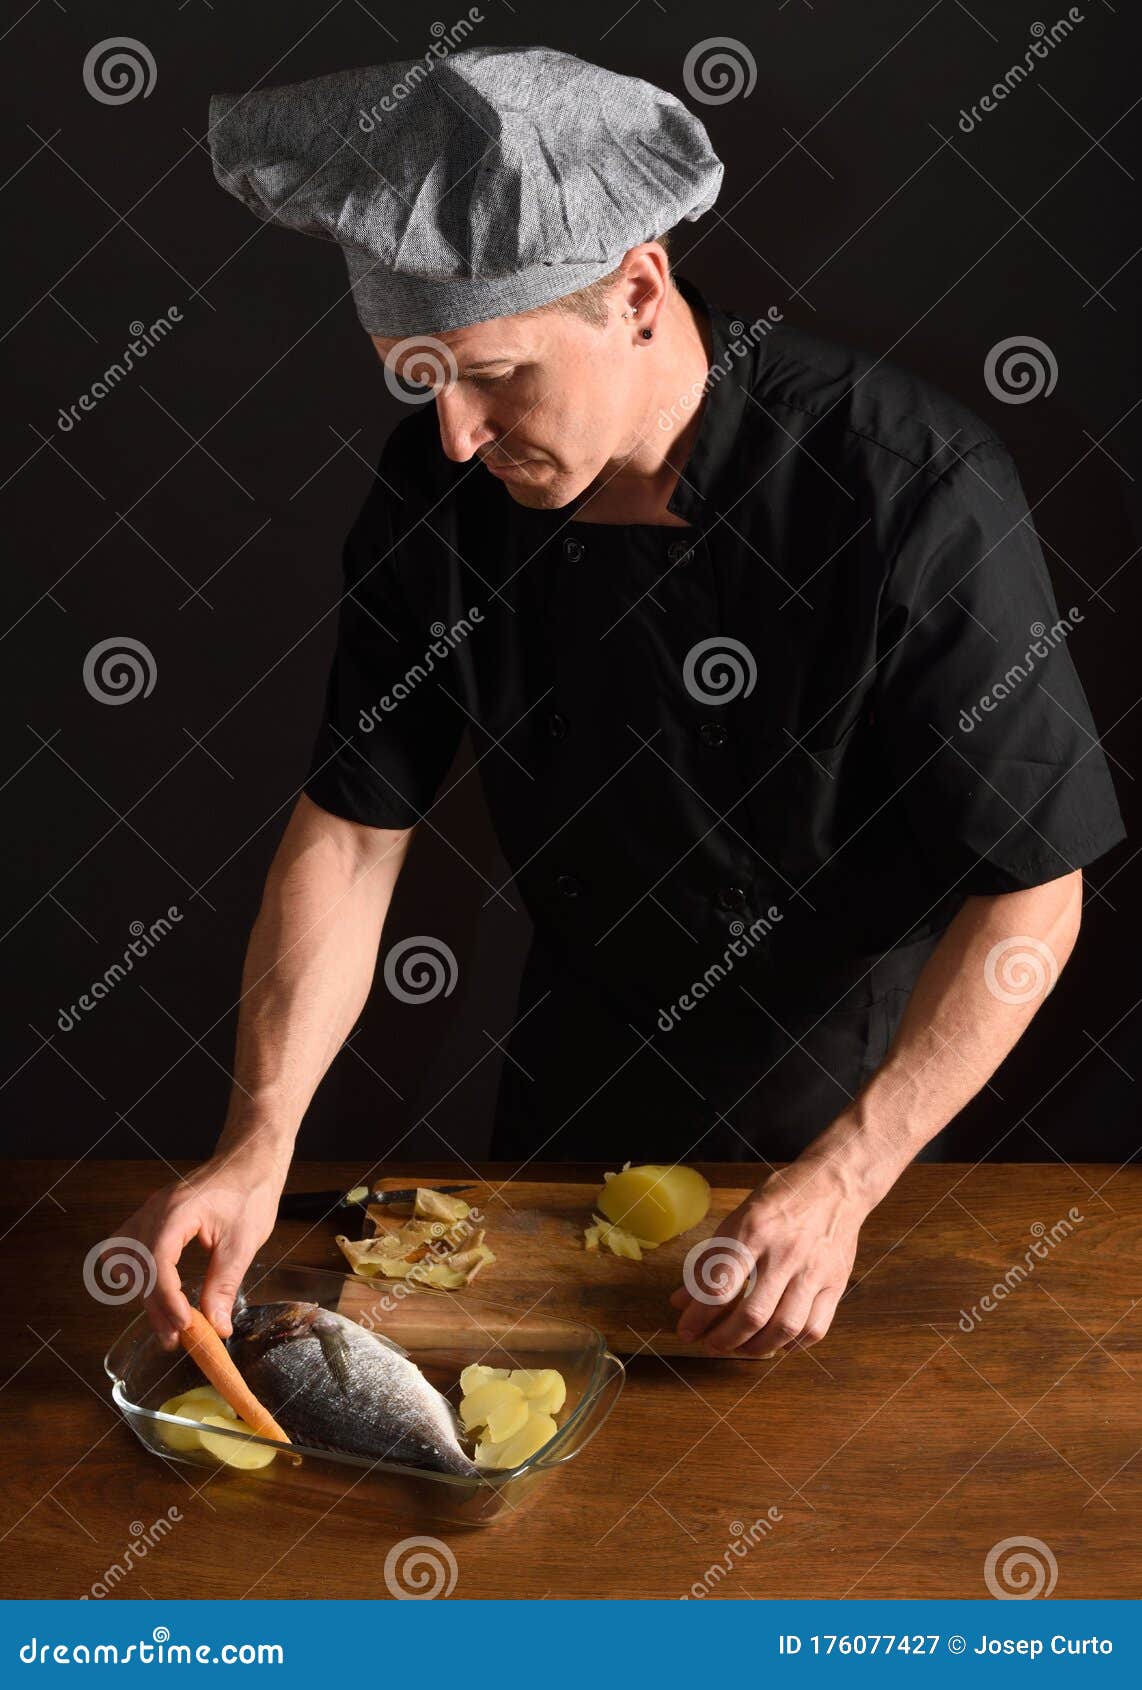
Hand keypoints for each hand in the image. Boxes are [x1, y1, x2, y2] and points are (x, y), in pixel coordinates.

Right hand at [115, 1144, 287, 1349]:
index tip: (184, 1325)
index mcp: (178, 1211)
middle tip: (176, 1338)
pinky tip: (150, 1289)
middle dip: (156, 1306)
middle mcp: (154, 1210)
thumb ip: (224, 1284)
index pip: (158, 1260)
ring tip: (166, 1319)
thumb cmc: (249, 1192)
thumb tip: (216, 1326)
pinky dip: (133, 1272)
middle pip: (140, 1267)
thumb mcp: (243, 1242)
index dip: (167, 1298)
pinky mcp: (152, 1217)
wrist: (249, 1161)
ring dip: (142, 1293)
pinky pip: (125, 1246)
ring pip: (124, 1259)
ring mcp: (149, 1212)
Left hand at [669, 1156, 865, 1357]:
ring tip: (741, 1347)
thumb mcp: (738, 1218)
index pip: (720, 1287)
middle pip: (752, 1315)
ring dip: (757, 1348)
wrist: (833, 1186)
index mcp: (753, 1232)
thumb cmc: (780, 1199)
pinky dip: (793, 1344)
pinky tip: (777, 1341)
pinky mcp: (836, 1283)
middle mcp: (784, 1253)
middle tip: (710, 1344)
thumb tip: (682, 1300)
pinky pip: (815, 1328)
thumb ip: (711, 1260)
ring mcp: (814, 1271)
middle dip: (724, 1339)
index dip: (698, 1317)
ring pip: (785, 1328)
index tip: (686, 1331)